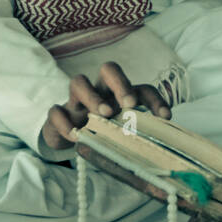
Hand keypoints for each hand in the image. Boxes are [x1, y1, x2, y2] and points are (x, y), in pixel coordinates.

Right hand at [37, 61, 171, 151]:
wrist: (69, 137)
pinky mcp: (57, 115)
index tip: (165, 117)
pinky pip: (56, 111)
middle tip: (129, 103)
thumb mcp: (122, 134)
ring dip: (92, 96)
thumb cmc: (102, 133)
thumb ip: (137, 137)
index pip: (142, 89)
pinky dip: (65, 124)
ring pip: (78, 82)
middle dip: (121, 83)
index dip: (155, 100)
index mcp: (120, 96)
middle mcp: (99, 92)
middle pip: (109, 69)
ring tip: (104, 115)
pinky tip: (76, 137)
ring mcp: (76, 102)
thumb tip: (160, 152)